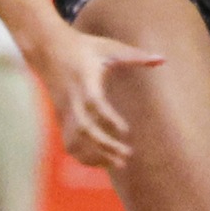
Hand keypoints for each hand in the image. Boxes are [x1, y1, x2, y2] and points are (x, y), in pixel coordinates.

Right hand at [27, 27, 163, 168]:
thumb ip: (135, 56)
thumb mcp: (109, 47)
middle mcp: (72, 98)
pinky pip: (69, 142)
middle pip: (84, 128)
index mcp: (85, 80)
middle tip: (127, 155)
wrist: (47, 47)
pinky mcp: (60, 117)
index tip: (126, 131)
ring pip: (74, 140)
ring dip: (94, 155)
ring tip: (118, 164)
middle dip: (104, 145)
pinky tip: (101, 162)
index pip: (94, 104)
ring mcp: (64, 110)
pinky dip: (82, 156)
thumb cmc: (83, 46)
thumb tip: (163, 60)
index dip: (108, 120)